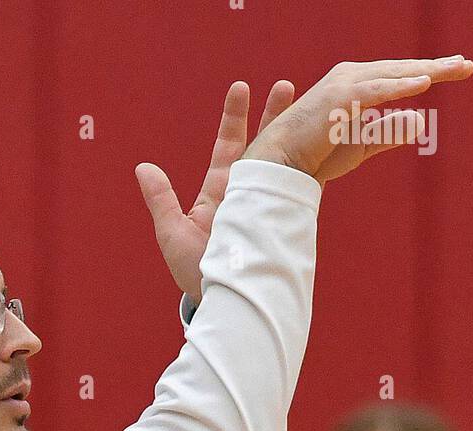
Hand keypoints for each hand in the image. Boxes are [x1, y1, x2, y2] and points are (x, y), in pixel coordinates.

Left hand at [135, 79, 295, 304]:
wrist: (227, 303)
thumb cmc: (197, 275)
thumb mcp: (173, 234)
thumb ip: (161, 200)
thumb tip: (142, 168)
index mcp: (220, 191)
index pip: (228, 146)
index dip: (234, 118)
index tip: (241, 88)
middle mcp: (245, 193)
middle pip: (262, 144)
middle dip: (273, 115)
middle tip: (286, 86)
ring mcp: (268, 204)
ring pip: (284, 159)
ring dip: (296, 133)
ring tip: (310, 103)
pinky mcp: (287, 219)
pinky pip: (305, 186)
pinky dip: (316, 163)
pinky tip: (329, 140)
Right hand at [243, 56, 472, 183]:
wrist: (280, 165)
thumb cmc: (315, 155)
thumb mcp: (362, 143)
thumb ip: (389, 131)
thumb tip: (421, 120)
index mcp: (355, 84)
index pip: (397, 76)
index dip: (426, 73)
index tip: (457, 70)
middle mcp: (351, 77)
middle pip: (400, 69)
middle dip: (434, 66)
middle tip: (466, 66)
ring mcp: (345, 84)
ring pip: (392, 75)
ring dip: (424, 71)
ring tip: (454, 69)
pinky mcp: (340, 99)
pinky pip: (377, 90)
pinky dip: (400, 86)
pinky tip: (425, 83)